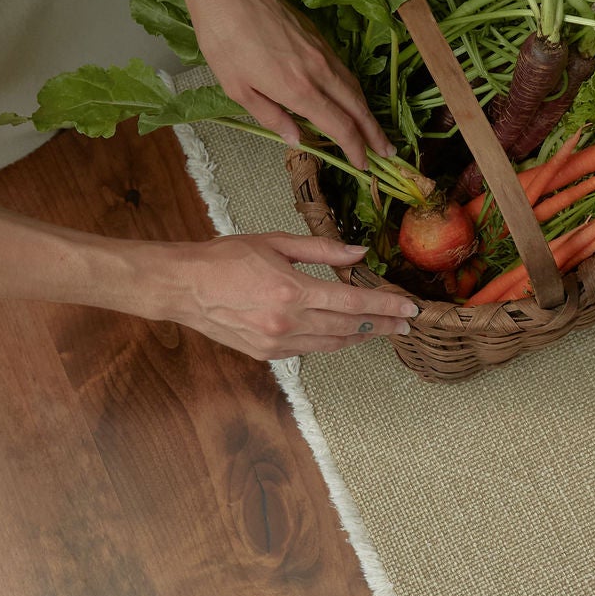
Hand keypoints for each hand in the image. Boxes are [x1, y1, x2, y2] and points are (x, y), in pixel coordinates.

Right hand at [154, 232, 419, 358]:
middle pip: (350, 328)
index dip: (387, 306)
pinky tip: (343, 334)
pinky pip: (309, 349)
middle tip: (406, 323)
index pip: (353, 303)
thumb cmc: (225, 258)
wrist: (183, 287)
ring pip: (332, 344)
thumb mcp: (276, 242)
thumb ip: (322, 250)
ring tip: (382, 329)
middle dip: (382, 325)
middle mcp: (288, 322)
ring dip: (360, 337)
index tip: (411, 308)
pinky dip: (331, 342)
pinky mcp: (267, 354)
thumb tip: (359, 253)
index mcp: (292, 291)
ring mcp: (277, 342)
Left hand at [172, 0, 387, 165]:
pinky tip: (350, 97)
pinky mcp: (317, 37)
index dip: (355, 148)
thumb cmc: (223, 39)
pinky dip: (353, 89)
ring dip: (366, 111)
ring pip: (353, 86)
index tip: (364, 165)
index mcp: (299, 89)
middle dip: (374, 133)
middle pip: (357, 107)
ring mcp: (321, 51)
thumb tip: (296, 139)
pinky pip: (343, 70)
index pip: (340, 126)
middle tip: (386, 153)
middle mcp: (318, 71)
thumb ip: (270, 117)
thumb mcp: (237, 88)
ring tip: (373, 130)